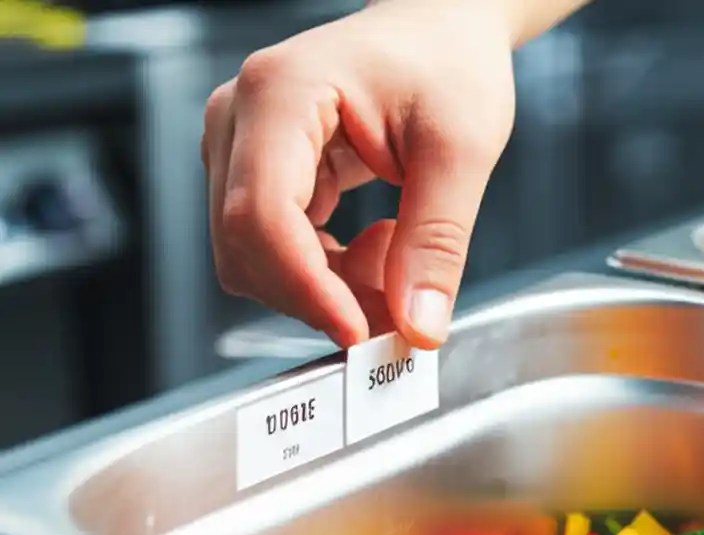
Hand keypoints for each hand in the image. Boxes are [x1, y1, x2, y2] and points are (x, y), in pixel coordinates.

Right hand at [202, 0, 516, 348]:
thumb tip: (417, 326)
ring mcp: (240, 147)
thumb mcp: (460, 151)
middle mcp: (240, 118)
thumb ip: (437, 243)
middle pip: (247, 247)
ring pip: (256, 260)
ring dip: (327, 287)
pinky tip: (379, 244)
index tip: (361, 330)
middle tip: (400, 308)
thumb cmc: (448, 62)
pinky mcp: (260, 174)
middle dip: (321, 296)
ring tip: (398, 254)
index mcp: (281, 93)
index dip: (306, 287)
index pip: (263, 214)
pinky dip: (327, 272)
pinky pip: (275, 251)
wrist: (440, 31)